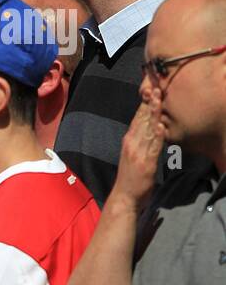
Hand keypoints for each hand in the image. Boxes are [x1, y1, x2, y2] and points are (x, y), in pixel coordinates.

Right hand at [111, 88, 165, 211]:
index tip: (150, 91)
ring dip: (154, 114)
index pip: (138, 118)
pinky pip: (153, 147)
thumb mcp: (133, 155)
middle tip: (155, 88)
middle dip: (150, 103)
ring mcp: (138, 152)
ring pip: (148, 129)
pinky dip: (157, 136)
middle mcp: (132, 143)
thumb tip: (151, 128)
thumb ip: (140, 141)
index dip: (144, 104)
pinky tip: (160, 126)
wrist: (124, 196)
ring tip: (158, 100)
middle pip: (142, 120)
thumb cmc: (130, 177)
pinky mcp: (146, 163)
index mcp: (129, 141)